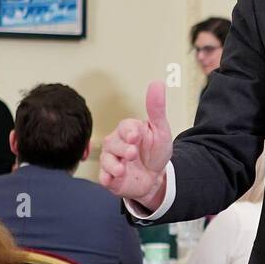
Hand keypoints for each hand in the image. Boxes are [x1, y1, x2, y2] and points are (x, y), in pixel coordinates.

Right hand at [98, 81, 171, 205]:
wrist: (156, 178)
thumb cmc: (156, 152)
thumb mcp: (161, 131)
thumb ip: (156, 109)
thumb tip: (157, 83)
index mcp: (129, 130)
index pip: (125, 127)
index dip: (129, 132)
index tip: (135, 137)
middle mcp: (117, 143)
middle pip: (114, 143)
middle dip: (122, 149)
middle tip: (132, 154)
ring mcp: (112, 160)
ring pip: (106, 160)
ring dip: (113, 165)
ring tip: (121, 170)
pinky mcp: (110, 177)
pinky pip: (103, 177)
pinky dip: (106, 178)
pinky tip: (110, 180)